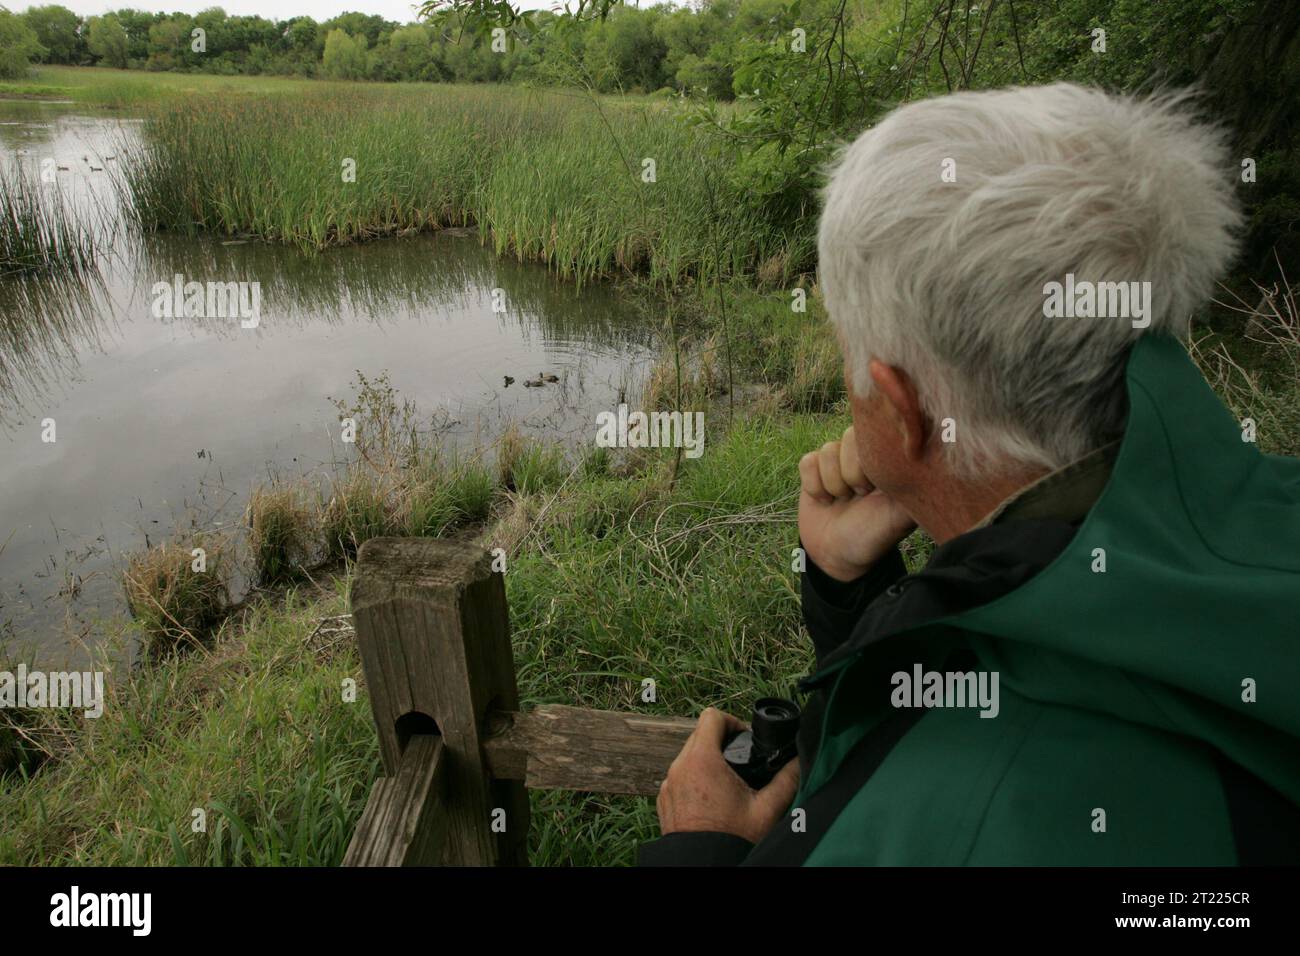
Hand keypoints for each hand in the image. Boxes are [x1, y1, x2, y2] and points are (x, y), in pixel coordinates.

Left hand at [657, 708, 799, 844]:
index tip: (743, 738)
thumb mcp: (766, 809)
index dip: (731, 721)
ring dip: (706, 761)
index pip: (711, 717)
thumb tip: (798, 761)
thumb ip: (786, 780)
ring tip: (727, 782)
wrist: (705, 865)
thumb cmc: (731, 839)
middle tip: (740, 762)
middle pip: (699, 735)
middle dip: (721, 743)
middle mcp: (679, 767)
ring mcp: (668, 783)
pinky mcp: (664, 799)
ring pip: (687, 756)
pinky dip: (693, 779)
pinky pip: (679, 776)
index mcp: (702, 761)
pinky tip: (711, 798)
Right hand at [798, 425, 915, 581]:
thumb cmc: (871, 537)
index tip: (874, 491)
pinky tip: (824, 500)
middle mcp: (864, 455)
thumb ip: (911, 490)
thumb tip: (928, 467)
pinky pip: (808, 462)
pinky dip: (813, 486)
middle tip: (859, 496)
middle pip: (849, 437)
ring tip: (842, 501)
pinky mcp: (815, 468)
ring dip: (832, 484)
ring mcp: (838, 460)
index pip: (876, 434)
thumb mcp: (897, 517)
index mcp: (887, 461)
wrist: (836, 556)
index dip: (868, 464)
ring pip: (827, 451)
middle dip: (850, 474)